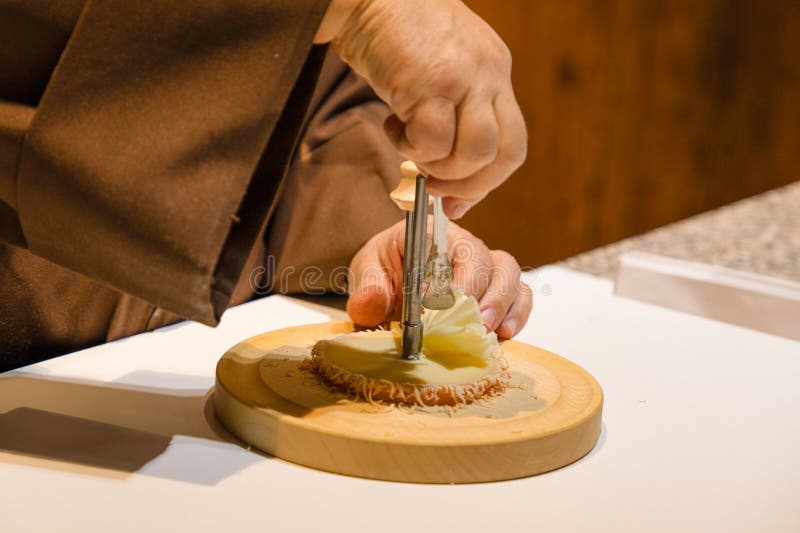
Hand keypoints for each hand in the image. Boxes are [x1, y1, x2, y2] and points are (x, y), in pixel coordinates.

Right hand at [316, 0, 526, 218]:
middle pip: (507, 154)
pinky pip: (432, 141)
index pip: (512, 144)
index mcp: (496, 73)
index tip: (457, 200)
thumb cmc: (397, 35)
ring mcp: (464, 77)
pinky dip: (409, 148)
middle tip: (436, 188)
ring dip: (440, 169)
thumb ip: (455, 112)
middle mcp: (490, 75)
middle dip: (471, 186)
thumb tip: (448, 176)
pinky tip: (393, 126)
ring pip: (475, 153)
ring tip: (413, 150)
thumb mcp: (442, 69)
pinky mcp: (430, 81)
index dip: (487, 181)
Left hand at [346, 219, 531, 338]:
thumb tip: (371, 304)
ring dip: (502, 302)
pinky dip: (518, 312)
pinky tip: (504, 333)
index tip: (430, 306)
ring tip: (488, 330)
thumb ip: (367, 288)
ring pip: (509, 272)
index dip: (442, 277)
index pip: (443, 244)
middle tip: (467, 322)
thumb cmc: (383, 268)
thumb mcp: (366, 273)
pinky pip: (521, 293)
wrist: (392, 277)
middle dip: (478, 292)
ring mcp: (484, 264)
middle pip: (483, 258)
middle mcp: (463, 244)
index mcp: (429, 232)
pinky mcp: (498, 288)